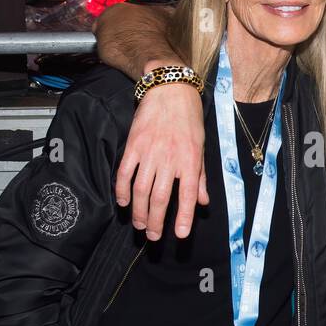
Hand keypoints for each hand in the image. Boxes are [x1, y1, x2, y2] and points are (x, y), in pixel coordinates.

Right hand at [113, 71, 207, 239]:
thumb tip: (203, 202)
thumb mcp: (201, 147)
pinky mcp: (133, 145)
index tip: (179, 235)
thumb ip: (201, 177)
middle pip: (160, 198)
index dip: (183, 218)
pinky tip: (123, 202)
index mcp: (190, 160)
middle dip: (155, 221)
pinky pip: (125, 172)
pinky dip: (122, 190)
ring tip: (139, 224)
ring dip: (138, 211)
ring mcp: (150, 152)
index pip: (187, 196)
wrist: (170, 90)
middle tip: (152, 236)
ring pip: (141, 190)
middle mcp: (170, 158)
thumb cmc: (189, 119)